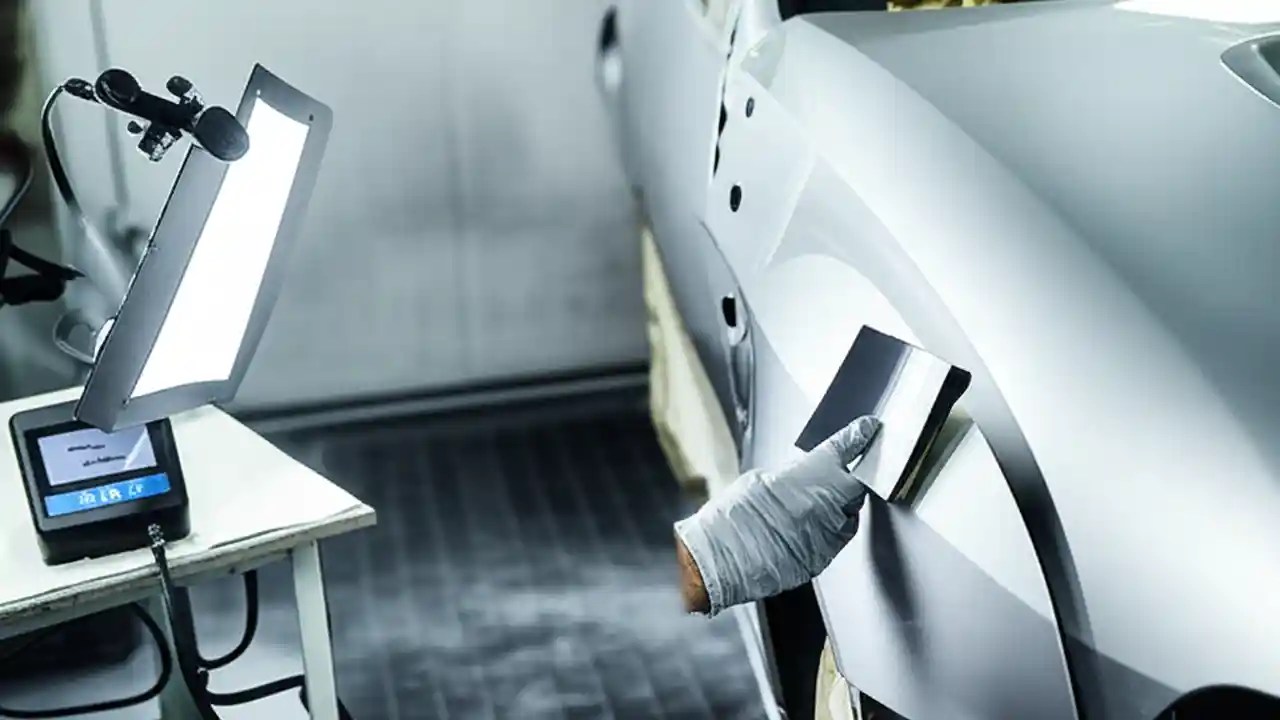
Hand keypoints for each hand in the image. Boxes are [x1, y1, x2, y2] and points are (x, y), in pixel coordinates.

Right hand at [675, 416, 880, 614]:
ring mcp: (829, 535)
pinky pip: (832, 542)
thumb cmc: (731, 520)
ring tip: (807, 511)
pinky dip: (823, 534)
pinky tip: (800, 532)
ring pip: (847, 517)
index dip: (859, 436)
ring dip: (836, 510)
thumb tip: (801, 476)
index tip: (866, 430)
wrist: (720, 561)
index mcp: (813, 474)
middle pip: (855, 486)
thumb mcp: (759, 479)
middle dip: (847, 480)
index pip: (846, 447)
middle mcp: (829, 504)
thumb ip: (790, 475)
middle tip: (831, 479)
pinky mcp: (822, 560)